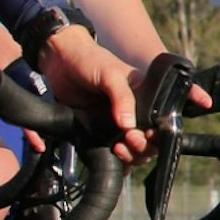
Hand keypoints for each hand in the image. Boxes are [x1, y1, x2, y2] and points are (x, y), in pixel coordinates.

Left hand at [41, 29, 147, 157]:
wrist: (59, 62)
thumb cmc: (90, 60)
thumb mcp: (111, 75)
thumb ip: (123, 98)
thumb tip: (129, 126)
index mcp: (145, 97)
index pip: (160, 122)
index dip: (156, 134)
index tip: (144, 136)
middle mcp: (134, 112)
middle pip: (149, 141)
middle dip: (143, 147)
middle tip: (130, 141)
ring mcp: (117, 123)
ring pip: (133, 150)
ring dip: (131, 155)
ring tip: (118, 148)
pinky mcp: (100, 131)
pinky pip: (112, 151)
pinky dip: (115, 159)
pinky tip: (110, 153)